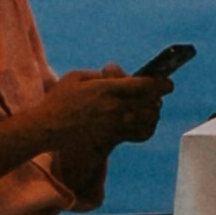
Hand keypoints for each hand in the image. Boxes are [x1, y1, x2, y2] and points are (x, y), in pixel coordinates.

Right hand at [45, 54, 176, 173]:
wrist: (47, 128)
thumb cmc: (59, 99)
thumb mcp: (77, 76)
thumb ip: (101, 76)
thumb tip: (118, 77)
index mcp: (107, 89)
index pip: (143, 86)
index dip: (160, 83)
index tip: (168, 82)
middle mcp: (114, 109)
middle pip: (150, 103)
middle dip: (158, 97)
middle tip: (160, 91)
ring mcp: (113, 126)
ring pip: (147, 120)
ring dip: (154, 112)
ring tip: (153, 106)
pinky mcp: (110, 139)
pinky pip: (138, 135)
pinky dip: (147, 129)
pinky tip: (145, 122)